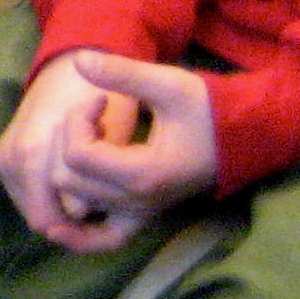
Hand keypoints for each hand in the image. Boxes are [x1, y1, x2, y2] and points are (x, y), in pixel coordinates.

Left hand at [0, 50, 213, 251]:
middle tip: (95, 117)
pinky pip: (101, 240)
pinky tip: (55, 226)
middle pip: (67, 178)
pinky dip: (77, 235)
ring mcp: (138, 215)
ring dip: (71, 169)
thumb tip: (78, 59)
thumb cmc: (209, 110)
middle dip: (70, 139)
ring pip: (72, 202)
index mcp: (143, 173)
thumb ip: (123, 73)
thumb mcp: (169, 84)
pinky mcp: (140, 218)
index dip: (76, 121)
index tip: (98, 100)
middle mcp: (136, 202)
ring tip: (96, 142)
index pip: (77, 155)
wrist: (245, 138)